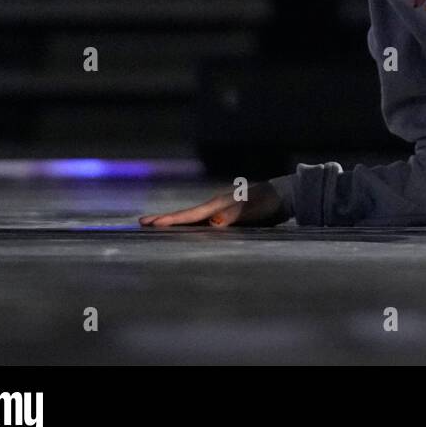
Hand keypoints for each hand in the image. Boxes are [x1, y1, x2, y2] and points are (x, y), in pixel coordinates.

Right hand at [138, 179, 289, 227]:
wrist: (283, 196)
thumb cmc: (268, 203)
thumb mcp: (251, 210)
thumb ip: (233, 215)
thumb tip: (212, 223)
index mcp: (217, 205)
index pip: (189, 214)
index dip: (169, 220)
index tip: (148, 223)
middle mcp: (216, 206)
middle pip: (186, 214)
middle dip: (165, 219)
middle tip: (142, 222)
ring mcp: (221, 210)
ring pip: (193, 217)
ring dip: (176, 222)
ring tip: (159, 225)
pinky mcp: (228, 216)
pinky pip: (203, 222)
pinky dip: (191, 225)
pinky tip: (189, 230)